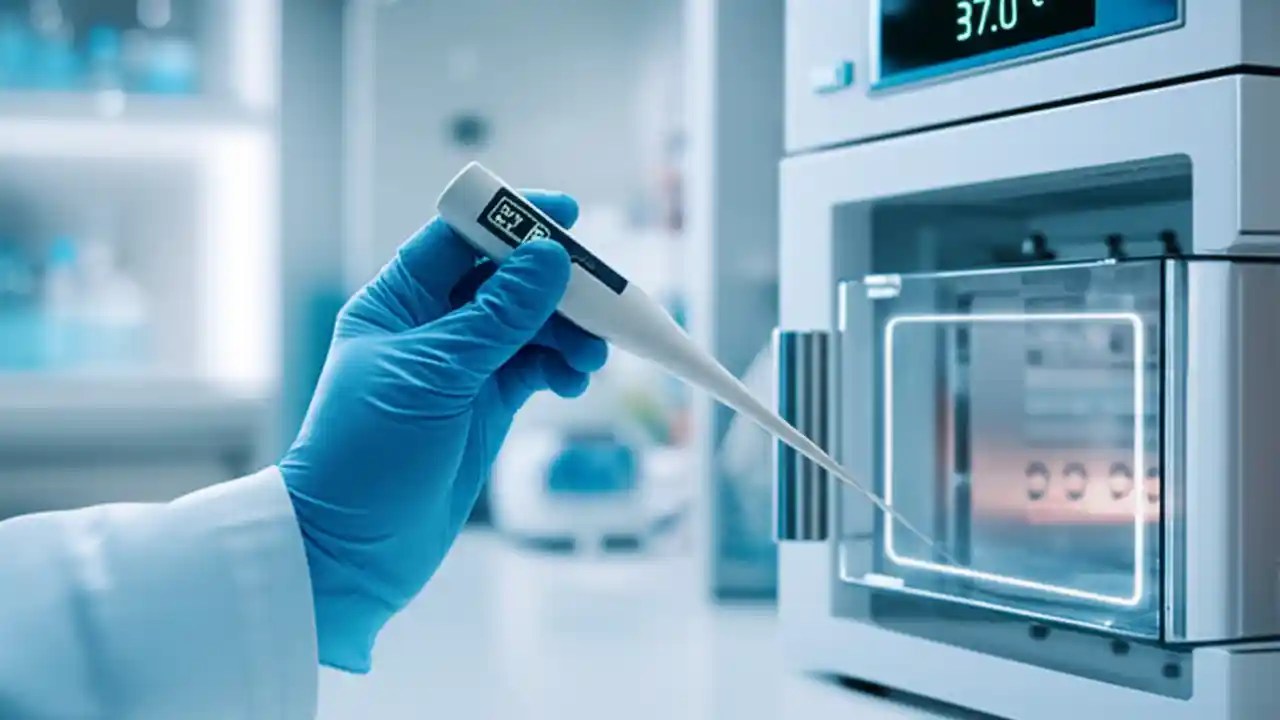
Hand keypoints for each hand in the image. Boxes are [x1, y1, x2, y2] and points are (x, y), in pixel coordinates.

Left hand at [279, 192, 606, 672]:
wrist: (353, 551)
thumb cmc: (368, 455)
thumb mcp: (435, 376)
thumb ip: (497, 317)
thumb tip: (548, 258)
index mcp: (397, 302)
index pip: (458, 240)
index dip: (511, 221)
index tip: (566, 214)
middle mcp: (430, 327)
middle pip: (505, 281)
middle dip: (554, 287)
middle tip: (600, 298)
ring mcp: (461, 367)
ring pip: (529, 326)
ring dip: (566, 333)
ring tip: (590, 359)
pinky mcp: (486, 406)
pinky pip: (535, 368)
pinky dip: (560, 369)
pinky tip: (574, 382)